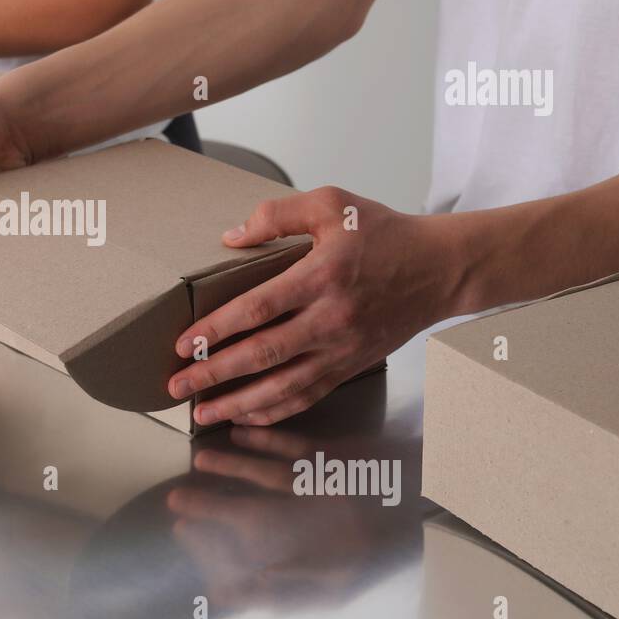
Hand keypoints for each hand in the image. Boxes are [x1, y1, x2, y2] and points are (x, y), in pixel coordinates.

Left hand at [168, 187, 460, 426]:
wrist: (441, 268)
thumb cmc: (385, 233)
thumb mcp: (332, 203)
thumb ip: (278, 214)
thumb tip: (231, 236)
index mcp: (323, 276)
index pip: (258, 308)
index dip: (217, 329)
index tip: (184, 343)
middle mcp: (332, 319)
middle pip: (262, 355)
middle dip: (215, 374)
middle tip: (177, 385)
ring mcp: (342, 349)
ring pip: (283, 386)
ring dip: (238, 403)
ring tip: (203, 412)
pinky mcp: (350, 366)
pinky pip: (308, 395)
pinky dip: (274, 410)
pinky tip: (246, 415)